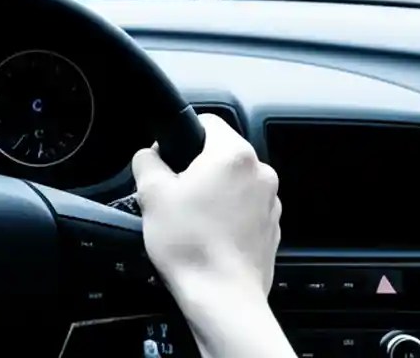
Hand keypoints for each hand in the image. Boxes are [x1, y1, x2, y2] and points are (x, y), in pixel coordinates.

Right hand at [133, 113, 291, 357]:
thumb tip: (150, 155)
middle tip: (173, 195)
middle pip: (221, 154)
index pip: (207, 121)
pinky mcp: (273, 228)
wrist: (221, 297)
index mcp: (233, 154)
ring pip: (233, 183)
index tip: (167, 160)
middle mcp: (260, 172)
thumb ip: (147, 161)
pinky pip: (245, 209)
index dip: (181, 137)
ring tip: (190, 220)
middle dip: (196, 169)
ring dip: (213, 193)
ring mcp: (271, 202)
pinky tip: (208, 236)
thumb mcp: (152, 194)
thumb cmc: (189, 245)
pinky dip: (227, 216)